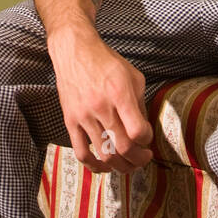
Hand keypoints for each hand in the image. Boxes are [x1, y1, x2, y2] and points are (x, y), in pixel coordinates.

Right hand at [48, 28, 153, 174]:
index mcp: (119, 93)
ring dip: (121, 165)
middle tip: (143, 157)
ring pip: (104, 155)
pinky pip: (81, 153)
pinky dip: (95, 166)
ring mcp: (84, 116)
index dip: (147, 140)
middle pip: (123, 148)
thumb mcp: (132, 76)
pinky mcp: (70, 121)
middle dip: (138, 159)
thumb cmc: (105, 61)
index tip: (147, 137)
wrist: (74, 50)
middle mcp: (101, 107)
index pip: (137, 131)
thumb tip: (142, 130)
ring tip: (129, 163)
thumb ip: (139, 104)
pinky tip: (105, 167)